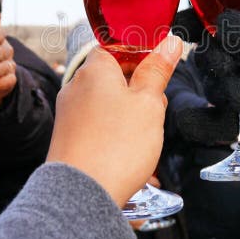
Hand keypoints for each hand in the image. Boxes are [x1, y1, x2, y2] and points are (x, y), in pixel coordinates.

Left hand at [47, 35, 182, 206]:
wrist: (82, 195)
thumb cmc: (116, 147)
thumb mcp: (148, 103)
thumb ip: (158, 71)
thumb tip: (169, 43)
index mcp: (94, 70)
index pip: (117, 47)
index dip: (142, 56)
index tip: (160, 70)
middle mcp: (76, 88)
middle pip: (114, 77)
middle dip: (139, 91)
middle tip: (156, 108)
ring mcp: (70, 114)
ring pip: (109, 104)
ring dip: (131, 116)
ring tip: (144, 138)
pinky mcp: (70, 139)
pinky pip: (99, 128)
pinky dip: (116, 135)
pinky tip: (130, 155)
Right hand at [175, 8, 239, 198]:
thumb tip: (217, 29)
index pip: (225, 17)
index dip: (199, 21)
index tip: (179, 32)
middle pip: (214, 53)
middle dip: (215, 63)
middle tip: (236, 81)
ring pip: (216, 86)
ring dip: (217, 93)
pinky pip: (225, 121)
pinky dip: (207, 124)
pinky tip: (202, 127)